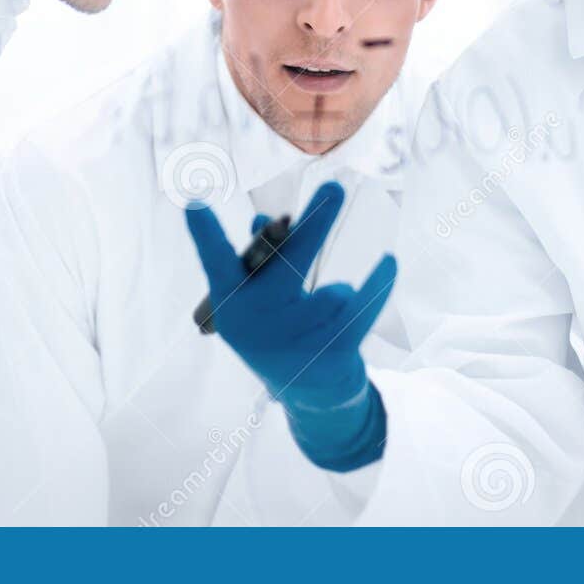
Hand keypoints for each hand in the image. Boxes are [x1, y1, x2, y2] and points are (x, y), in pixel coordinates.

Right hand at [185, 181, 394, 469]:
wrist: (308, 396)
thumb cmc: (281, 328)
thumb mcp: (263, 297)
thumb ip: (263, 259)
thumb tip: (265, 221)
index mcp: (233, 304)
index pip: (216, 264)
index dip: (206, 236)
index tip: (195, 204)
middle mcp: (256, 325)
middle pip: (289, 265)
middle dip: (316, 225)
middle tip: (337, 187)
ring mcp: (292, 345)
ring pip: (331, 294)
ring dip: (338, 293)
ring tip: (331, 305)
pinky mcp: (328, 358)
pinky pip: (360, 312)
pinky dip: (377, 287)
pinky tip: (388, 263)